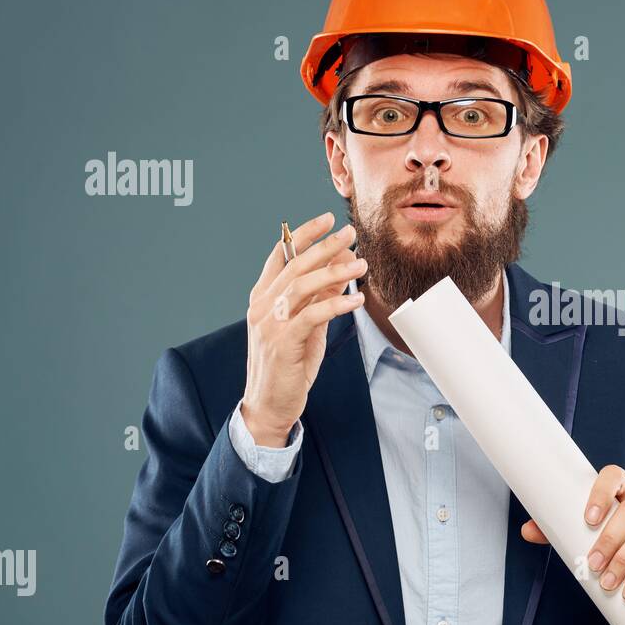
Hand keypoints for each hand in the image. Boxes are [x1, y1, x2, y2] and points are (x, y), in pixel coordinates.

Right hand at [240, 212, 366, 445]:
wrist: (269, 405)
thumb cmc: (289, 364)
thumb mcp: (307, 325)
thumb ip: (320, 297)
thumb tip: (343, 268)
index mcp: (262, 298)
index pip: (281, 255)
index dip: (303, 235)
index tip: (327, 219)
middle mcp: (262, 306)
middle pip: (295, 265)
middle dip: (324, 246)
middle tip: (350, 233)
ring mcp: (269, 324)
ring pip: (302, 286)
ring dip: (335, 272)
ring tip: (362, 265)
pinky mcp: (283, 344)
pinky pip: (312, 316)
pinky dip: (336, 304)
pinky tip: (356, 299)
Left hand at [520, 464, 624, 602]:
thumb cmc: (619, 537)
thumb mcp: (592, 531)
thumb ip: (562, 529)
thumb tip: (526, 531)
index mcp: (624, 486)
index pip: (613, 475)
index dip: (600, 493)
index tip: (587, 519)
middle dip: (610, 539)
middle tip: (592, 564)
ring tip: (607, 582)